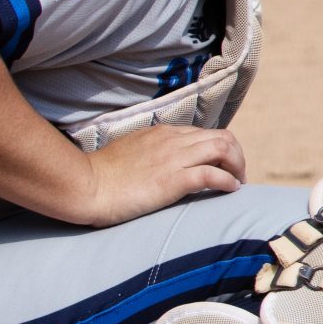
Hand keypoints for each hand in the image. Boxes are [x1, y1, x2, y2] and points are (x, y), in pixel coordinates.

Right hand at [75, 125, 244, 225]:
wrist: (84, 186)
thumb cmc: (100, 175)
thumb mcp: (130, 151)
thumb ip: (151, 151)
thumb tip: (162, 162)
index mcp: (163, 133)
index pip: (205, 134)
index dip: (222, 148)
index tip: (225, 164)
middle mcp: (173, 141)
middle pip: (222, 138)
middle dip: (237, 155)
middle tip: (238, 175)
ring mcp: (174, 158)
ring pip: (223, 149)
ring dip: (237, 166)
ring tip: (239, 182)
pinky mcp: (172, 180)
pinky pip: (212, 175)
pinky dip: (227, 181)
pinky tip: (230, 190)